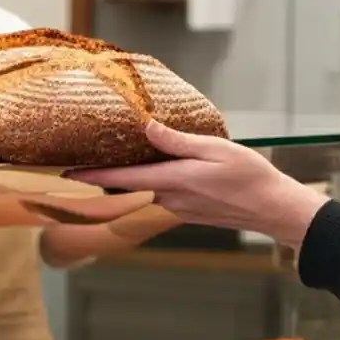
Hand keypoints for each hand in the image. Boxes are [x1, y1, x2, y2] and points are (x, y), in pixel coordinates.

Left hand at [60, 121, 330, 248]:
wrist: (271, 208)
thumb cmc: (249, 176)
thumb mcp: (214, 149)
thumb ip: (177, 141)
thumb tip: (147, 127)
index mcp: (172, 180)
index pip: (122, 178)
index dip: (92, 176)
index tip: (67, 174)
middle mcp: (169, 198)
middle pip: (128, 185)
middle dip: (104, 176)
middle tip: (80, 163)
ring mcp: (177, 207)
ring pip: (144, 189)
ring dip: (129, 178)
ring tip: (112, 161)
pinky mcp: (187, 211)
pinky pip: (160, 194)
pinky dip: (149, 183)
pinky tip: (151, 170)